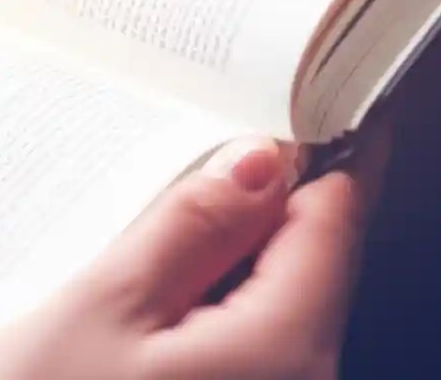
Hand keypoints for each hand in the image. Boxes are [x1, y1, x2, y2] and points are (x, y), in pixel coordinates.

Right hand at [0, 132, 388, 378]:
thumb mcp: (102, 306)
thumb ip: (190, 227)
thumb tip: (260, 162)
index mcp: (285, 347)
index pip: (338, 218)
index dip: (324, 146)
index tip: (307, 92)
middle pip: (307, 256)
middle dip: (258, 194)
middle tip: (195, 139)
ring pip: (269, 295)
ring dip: (219, 246)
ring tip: (148, 211)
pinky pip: (240, 336)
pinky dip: (201, 295)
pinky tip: (142, 283)